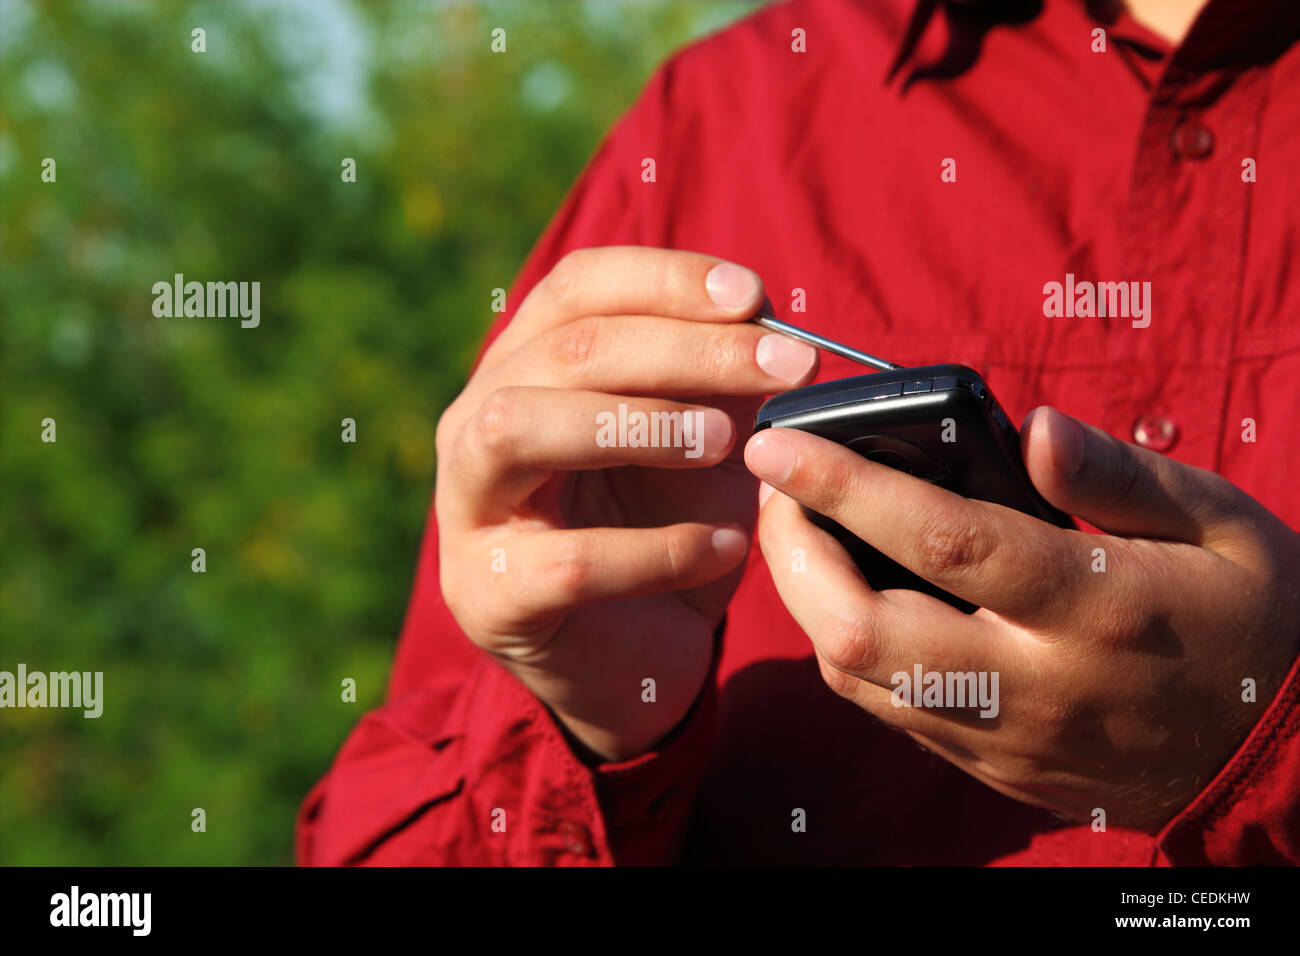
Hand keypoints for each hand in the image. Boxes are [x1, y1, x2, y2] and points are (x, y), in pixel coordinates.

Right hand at [435, 247, 817, 760]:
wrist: (633, 659)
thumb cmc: (661, 530)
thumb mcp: (700, 444)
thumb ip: (718, 382)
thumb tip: (768, 321)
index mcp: (523, 368)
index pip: (577, 288)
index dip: (665, 279)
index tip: (753, 296)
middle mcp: (476, 423)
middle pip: (566, 350)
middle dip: (686, 349)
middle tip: (786, 365)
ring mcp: (469, 510)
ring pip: (521, 428)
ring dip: (638, 423)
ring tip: (727, 443)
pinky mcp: (489, 596)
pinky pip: (570, 561)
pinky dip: (660, 550)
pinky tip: (729, 547)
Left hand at [745, 406, 1299, 830]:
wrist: (1280, 757)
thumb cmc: (1254, 619)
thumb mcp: (1222, 523)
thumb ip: (1119, 474)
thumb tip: (1029, 427)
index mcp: (1093, 607)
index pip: (943, 541)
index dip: (844, 487)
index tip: (779, 443)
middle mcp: (1032, 684)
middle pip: (860, 631)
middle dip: (791, 555)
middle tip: (778, 488)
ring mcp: (1004, 738)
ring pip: (856, 680)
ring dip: (807, 600)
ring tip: (806, 530)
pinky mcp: (990, 768)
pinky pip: (885, 711)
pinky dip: (845, 646)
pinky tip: (854, 592)